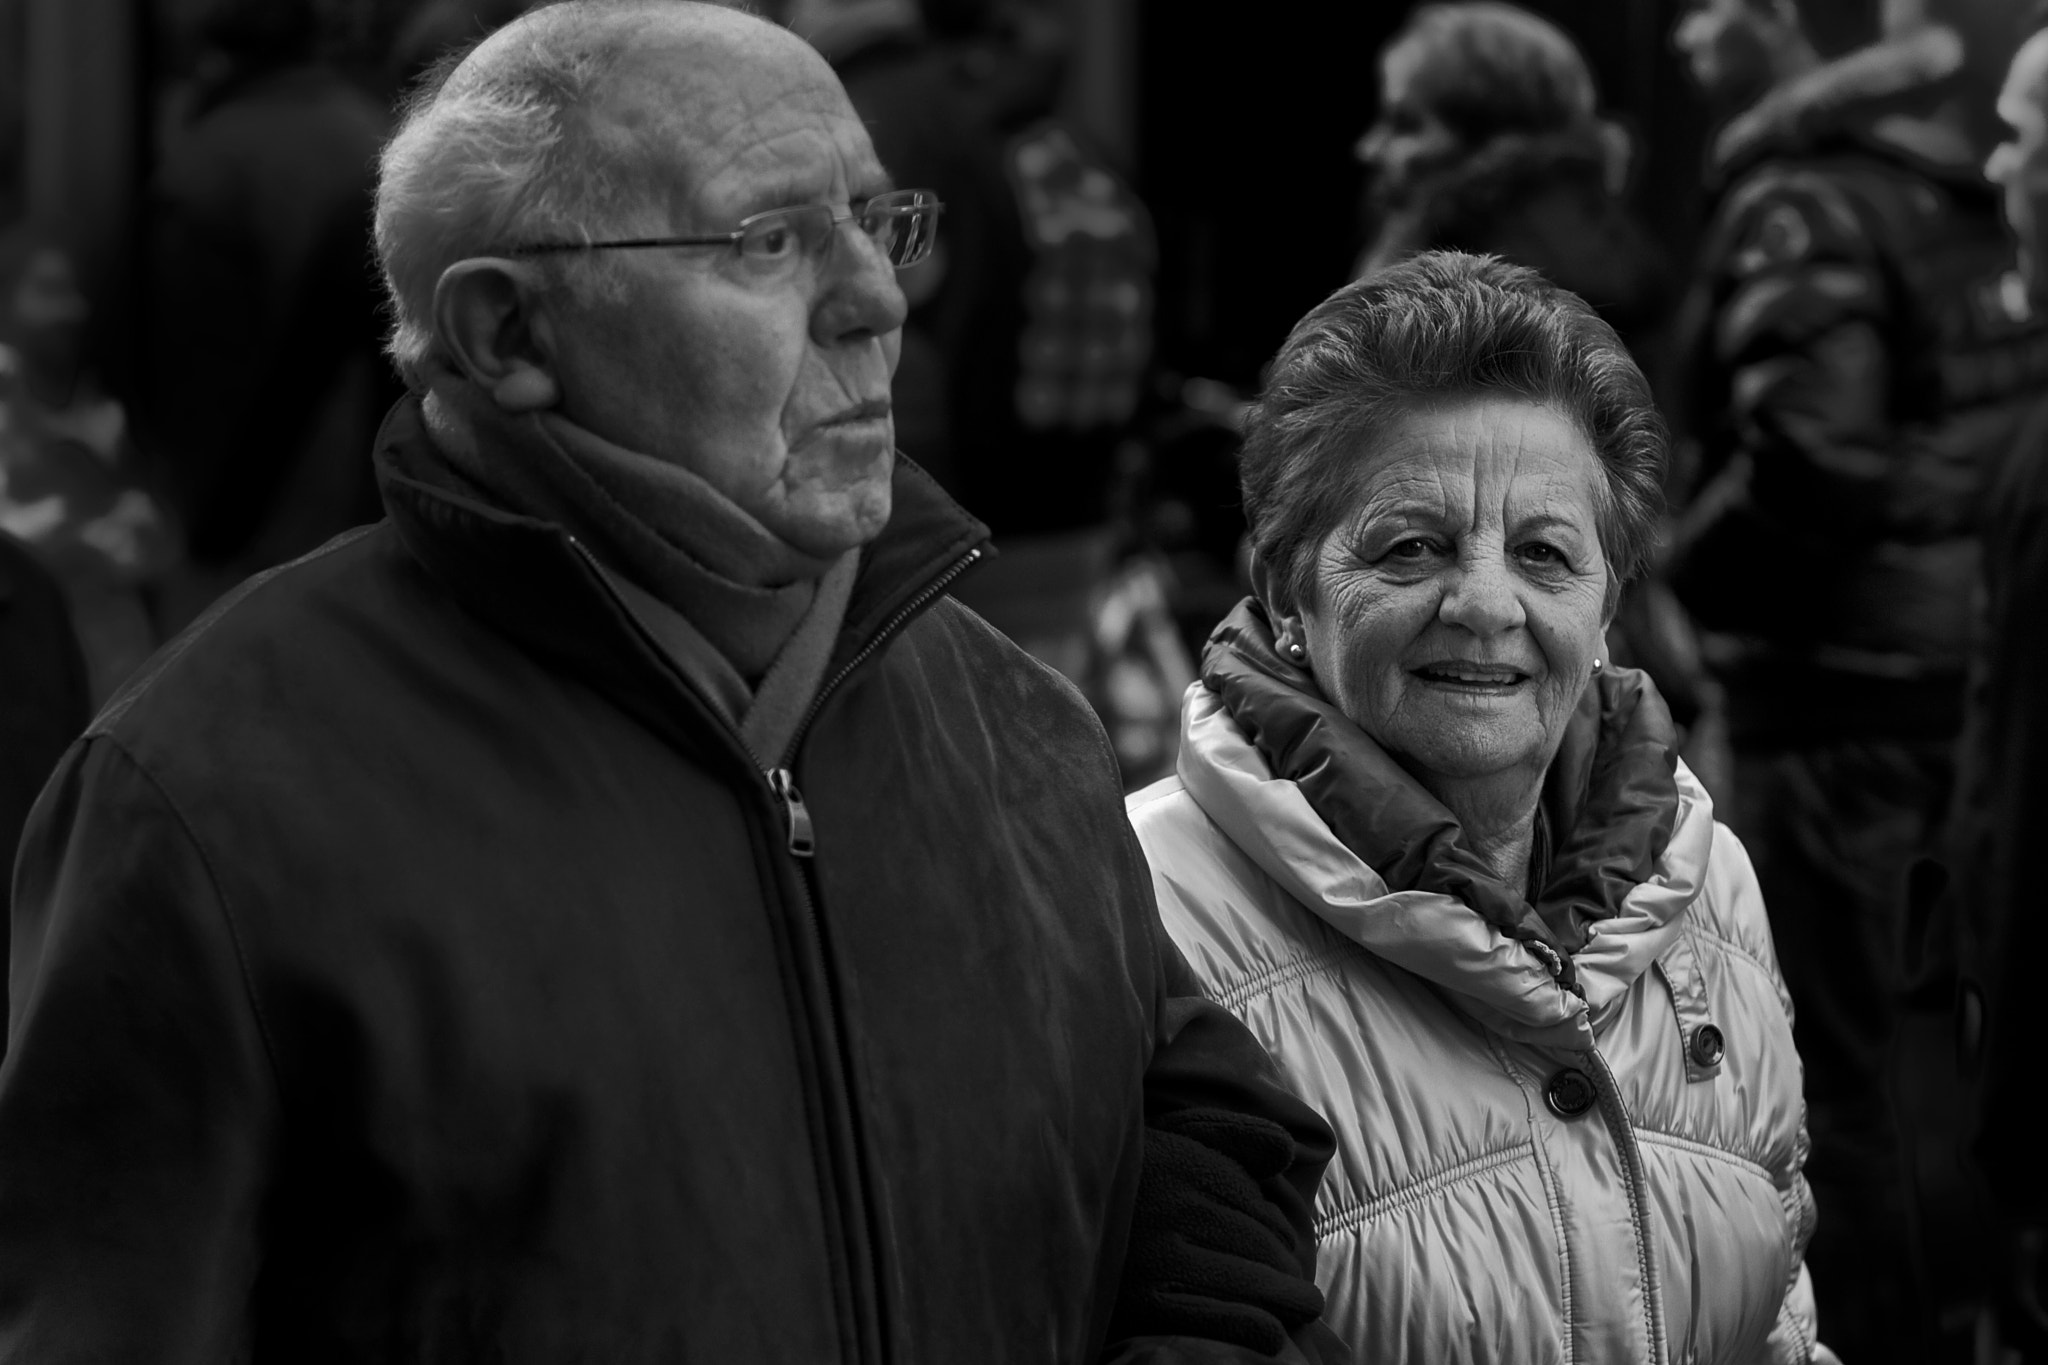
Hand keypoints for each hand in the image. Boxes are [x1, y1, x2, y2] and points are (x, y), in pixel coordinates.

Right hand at [1107, 1108, 1326, 1354]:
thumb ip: (1233, 1136)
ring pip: (1249, 1281)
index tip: (1285, 1247)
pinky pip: (1219, 1318)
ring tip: (1304, 1307)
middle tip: (1302, 1288)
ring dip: (1286, 1299)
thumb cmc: (1131, 1177)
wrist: (1050, 1208)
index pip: (1260, 1207)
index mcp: (1185, 1163)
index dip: (1282, 1231)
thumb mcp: (1176, 1138)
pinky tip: (1272, 1334)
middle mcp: (1175, 1205)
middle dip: (1288, 1268)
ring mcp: (1160, 1255)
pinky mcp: (1146, 1301)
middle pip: (1261, 1246)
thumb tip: (1288, 1151)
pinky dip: (1254, 1327)